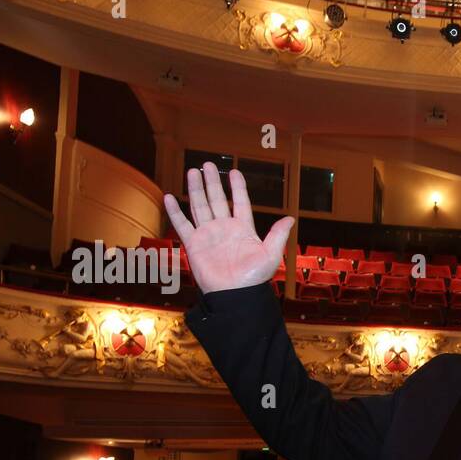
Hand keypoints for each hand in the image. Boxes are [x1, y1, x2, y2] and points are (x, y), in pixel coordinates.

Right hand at [163, 161, 293, 293]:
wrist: (234, 294)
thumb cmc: (253, 278)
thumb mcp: (270, 254)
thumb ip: (277, 235)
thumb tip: (291, 219)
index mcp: (243, 229)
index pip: (239, 202)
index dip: (237, 187)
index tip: (234, 172)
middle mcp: (224, 228)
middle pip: (216, 199)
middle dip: (212, 182)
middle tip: (206, 165)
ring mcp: (208, 235)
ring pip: (200, 206)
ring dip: (196, 189)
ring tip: (192, 172)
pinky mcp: (194, 244)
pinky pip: (182, 225)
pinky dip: (175, 212)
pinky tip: (169, 197)